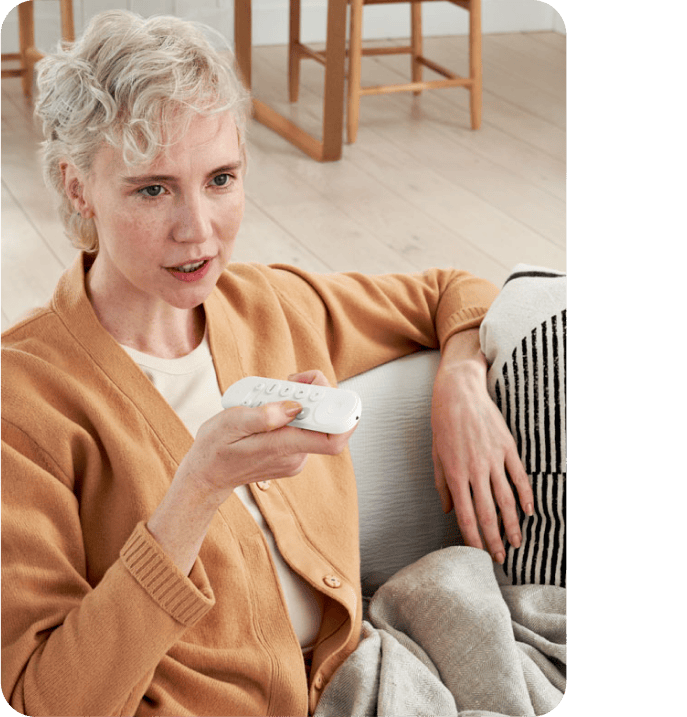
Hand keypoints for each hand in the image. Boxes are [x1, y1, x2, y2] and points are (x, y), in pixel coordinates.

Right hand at [178, 369, 354, 501]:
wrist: (206, 476)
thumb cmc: (215, 450)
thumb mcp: (231, 423)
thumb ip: (264, 415)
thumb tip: (294, 406)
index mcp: (284, 447)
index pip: (332, 440)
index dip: (344, 417)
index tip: (338, 396)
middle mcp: (295, 455)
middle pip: (325, 423)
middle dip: (316, 395)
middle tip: (293, 381)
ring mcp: (294, 457)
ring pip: (313, 423)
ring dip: (300, 402)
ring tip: (273, 395)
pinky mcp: (291, 454)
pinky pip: (302, 428)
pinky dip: (293, 413)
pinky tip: (272, 407)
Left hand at [431, 348, 532, 563]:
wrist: (459, 392)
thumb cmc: (443, 424)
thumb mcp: (436, 455)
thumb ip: (442, 484)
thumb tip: (447, 510)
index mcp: (455, 473)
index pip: (465, 515)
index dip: (472, 538)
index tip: (478, 554)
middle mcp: (475, 469)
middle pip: (487, 512)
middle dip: (494, 539)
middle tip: (501, 558)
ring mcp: (493, 458)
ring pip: (506, 499)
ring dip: (512, 524)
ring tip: (517, 542)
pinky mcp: (507, 447)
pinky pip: (519, 476)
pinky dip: (525, 495)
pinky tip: (528, 511)